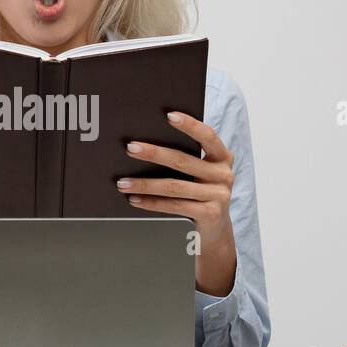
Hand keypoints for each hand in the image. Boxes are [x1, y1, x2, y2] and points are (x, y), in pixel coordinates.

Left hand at [115, 111, 236, 295]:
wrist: (215, 231)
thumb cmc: (199, 195)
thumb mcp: (199, 174)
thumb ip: (185, 159)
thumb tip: (144, 145)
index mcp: (222, 157)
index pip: (207, 136)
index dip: (189, 124)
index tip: (168, 115)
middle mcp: (224, 174)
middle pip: (183, 161)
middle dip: (153, 153)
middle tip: (130, 148)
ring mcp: (220, 195)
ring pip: (175, 186)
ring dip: (145, 184)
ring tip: (123, 182)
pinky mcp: (211, 214)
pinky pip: (175, 206)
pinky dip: (152, 203)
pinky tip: (134, 200)